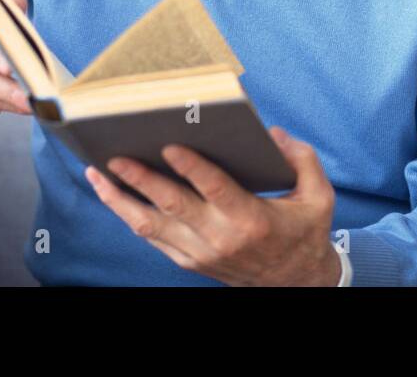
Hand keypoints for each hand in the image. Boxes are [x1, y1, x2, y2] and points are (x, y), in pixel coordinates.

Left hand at [84, 126, 341, 285]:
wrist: (295, 282)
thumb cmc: (303, 232)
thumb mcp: (319, 197)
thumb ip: (302, 161)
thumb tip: (274, 134)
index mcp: (250, 219)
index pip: (214, 189)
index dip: (191, 167)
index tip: (169, 145)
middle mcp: (220, 238)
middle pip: (172, 205)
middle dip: (141, 179)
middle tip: (116, 155)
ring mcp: (199, 253)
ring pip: (150, 225)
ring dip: (120, 199)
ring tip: (97, 173)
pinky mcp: (188, 261)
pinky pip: (150, 237)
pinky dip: (127, 215)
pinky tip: (112, 193)